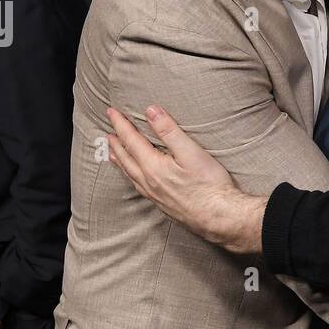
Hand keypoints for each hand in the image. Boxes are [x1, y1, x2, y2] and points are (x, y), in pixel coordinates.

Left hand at [106, 104, 264, 253]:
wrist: (219, 218)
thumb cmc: (209, 185)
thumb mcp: (190, 152)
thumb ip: (169, 130)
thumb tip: (151, 111)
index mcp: (153, 167)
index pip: (132, 141)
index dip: (121, 125)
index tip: (111, 112)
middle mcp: (149, 182)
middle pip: (127, 159)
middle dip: (116, 143)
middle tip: (108, 132)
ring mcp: (155, 196)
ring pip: (131, 175)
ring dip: (121, 162)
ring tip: (114, 154)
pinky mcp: (163, 206)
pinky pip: (139, 187)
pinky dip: (131, 177)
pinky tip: (136, 179)